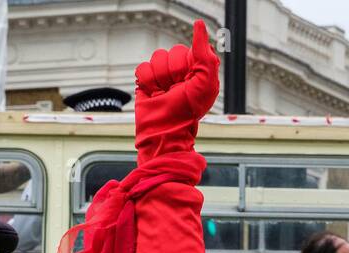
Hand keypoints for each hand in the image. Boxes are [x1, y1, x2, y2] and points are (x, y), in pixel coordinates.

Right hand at [134, 20, 220, 164]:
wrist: (164, 131)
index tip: (187, 82)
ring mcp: (164, 75)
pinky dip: (147, 81)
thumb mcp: (205, 83)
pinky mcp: (147, 81)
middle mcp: (181, 71)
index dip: (185, 66)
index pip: (187, 51)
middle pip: (170, 53)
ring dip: (160, 78)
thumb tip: (199, 25)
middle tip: (175, 90)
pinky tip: (153, 93)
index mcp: (197, 70)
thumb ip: (205, 54)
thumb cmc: (187, 112)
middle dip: (172, 72)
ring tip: (164, 93)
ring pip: (156, 58)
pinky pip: (143, 68)